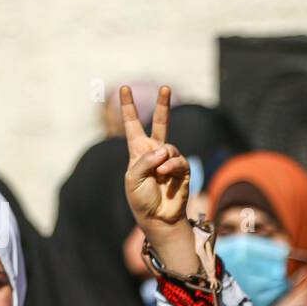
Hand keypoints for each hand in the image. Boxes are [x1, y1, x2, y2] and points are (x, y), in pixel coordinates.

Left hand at [121, 86, 199, 275]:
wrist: (158, 218)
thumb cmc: (140, 199)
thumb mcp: (132, 178)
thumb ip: (145, 160)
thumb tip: (164, 150)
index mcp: (137, 151)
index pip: (132, 125)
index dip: (128, 107)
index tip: (123, 88)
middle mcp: (154, 152)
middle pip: (160, 123)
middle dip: (163, 105)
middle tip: (166, 87)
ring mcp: (169, 160)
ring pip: (170, 147)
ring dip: (164, 160)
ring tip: (159, 173)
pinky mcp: (182, 170)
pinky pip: (179, 161)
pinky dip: (171, 166)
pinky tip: (165, 175)